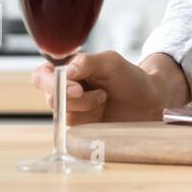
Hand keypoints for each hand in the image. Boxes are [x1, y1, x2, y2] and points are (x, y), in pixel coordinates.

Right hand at [31, 50, 172, 125]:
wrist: (150, 102)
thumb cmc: (130, 78)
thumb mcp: (111, 62)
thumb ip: (87, 62)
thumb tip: (64, 73)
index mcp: (69, 71)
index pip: (42, 75)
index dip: (50, 82)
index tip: (76, 88)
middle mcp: (66, 92)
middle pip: (51, 97)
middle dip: (75, 98)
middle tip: (101, 95)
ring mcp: (72, 112)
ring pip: (63, 114)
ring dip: (87, 108)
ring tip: (105, 100)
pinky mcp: (80, 129)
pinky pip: (73, 130)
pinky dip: (90, 121)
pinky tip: (104, 115)